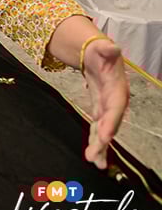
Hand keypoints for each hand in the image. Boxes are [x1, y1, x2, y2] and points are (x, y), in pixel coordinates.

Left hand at [81, 39, 128, 169]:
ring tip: (94, 162)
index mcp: (117, 88)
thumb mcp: (103, 48)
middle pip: (109, 123)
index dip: (112, 121)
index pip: (116, 107)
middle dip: (103, 141)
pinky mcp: (100, 111)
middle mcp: (115, 102)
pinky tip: (92, 156)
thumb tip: (112, 47)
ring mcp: (107, 108)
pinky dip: (95, 141)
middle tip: (95, 158)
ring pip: (103, 130)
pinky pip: (97, 128)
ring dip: (99, 146)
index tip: (106, 136)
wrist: (98, 56)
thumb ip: (107, 50)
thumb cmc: (101, 52)